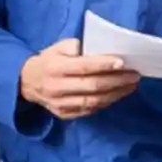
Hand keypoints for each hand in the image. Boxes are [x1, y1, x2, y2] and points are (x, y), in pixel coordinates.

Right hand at [20, 39, 140, 119]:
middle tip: (135, 75)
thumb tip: (102, 51)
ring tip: (131, 85)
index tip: (123, 62)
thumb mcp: (58, 47)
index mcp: (55, 68)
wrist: (27, 82)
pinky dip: (106, 102)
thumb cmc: (48, 61)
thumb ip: (77, 47)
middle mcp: (57, 88)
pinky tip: (117, 94)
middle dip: (117, 80)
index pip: (84, 67)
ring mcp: (60, 104)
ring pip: (93, 101)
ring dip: (116, 94)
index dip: (104, 65)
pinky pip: (89, 110)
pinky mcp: (64, 114)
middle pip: (92, 86)